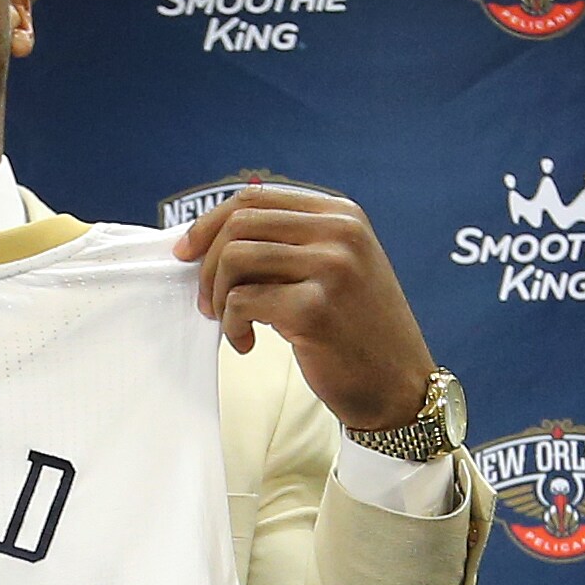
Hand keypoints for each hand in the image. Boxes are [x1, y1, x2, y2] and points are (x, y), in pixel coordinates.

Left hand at [170, 185, 441, 429]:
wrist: (399, 386)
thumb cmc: (358, 331)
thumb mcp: (337, 268)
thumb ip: (290, 243)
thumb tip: (212, 237)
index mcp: (342, 214)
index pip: (256, 197)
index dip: (210, 222)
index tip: (186, 251)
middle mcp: (340, 232)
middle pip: (240, 224)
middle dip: (208, 265)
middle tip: (207, 303)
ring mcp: (331, 267)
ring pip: (235, 258)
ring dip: (219, 297)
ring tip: (232, 325)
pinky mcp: (314, 308)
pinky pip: (242, 302)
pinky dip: (231, 325)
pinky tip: (246, 344)